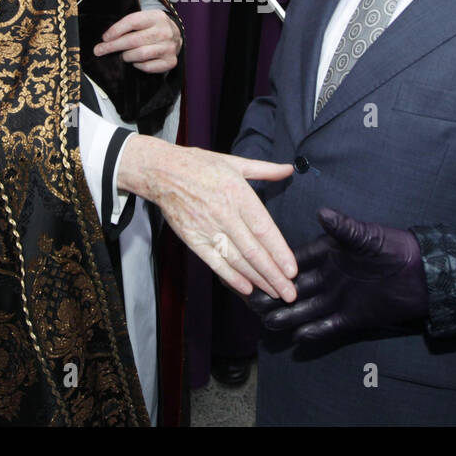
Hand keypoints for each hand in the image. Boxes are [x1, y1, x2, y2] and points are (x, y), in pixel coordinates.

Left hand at [94, 8, 181, 72]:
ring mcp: (169, 47)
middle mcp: (165, 31)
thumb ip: (129, 25)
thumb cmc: (153, 28)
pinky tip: (136, 61)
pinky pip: (147, 66)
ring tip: (123, 55)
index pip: (132, 22)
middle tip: (99, 50)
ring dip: (126, 56)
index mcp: (157, 17)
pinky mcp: (170, 61)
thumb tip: (107, 39)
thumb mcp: (145, 19)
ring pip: (140, 54)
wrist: (176, 36)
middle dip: (113, 46)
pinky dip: (138, 65)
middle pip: (133, 40)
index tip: (105, 38)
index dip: (116, 30)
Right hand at [118, 134, 296, 300]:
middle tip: (290, 293)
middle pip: (253, 251)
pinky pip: (214, 262)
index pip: (264, 229)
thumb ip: (265, 169)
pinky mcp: (193, 239)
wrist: (163, 172)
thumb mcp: (235, 163)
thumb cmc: (201, 165)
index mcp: (239, 194)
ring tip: (274, 292)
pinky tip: (246, 288)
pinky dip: (230, 276)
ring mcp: (207, 229)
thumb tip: (289, 168)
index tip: (292, 270)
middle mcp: (225, 214)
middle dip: (274, 275)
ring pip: (236, 260)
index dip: (279, 252)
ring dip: (257, 279)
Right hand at [248, 207, 426, 343]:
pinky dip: (314, 331)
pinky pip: (329, 325)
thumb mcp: (366, 236)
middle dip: (274, 293)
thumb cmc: (394, 246)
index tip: (256, 267)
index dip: (277, 264)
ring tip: (268, 322)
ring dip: (289, 315)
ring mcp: (339, 298)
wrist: (422, 273)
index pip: (297, 259)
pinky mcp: (353, 316)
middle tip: (254, 302)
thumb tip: (322, 212)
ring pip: (308, 308)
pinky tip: (298, 336)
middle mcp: (329, 276)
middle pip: (296, 286)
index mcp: (329, 253)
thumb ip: (343, 227)